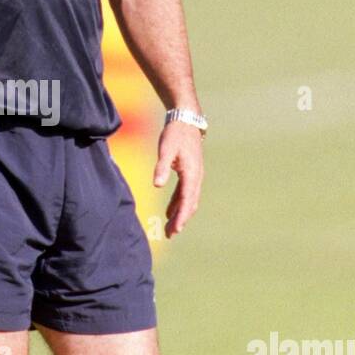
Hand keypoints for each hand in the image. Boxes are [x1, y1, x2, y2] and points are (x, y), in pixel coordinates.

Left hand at [153, 121, 203, 237]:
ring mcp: (194, 175)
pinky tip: (169, 213)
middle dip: (181, 220)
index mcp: (192, 173)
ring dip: (180, 214)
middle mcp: (196, 177)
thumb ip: (161, 166)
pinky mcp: (189, 173)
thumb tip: (157, 185)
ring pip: (188, 200)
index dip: (182, 216)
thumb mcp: (166, 149)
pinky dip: (178, 204)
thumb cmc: (175, 134)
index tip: (176, 229)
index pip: (187, 199)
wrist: (186, 119)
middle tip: (170, 234)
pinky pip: (185, 193)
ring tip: (170, 229)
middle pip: (190, 203)